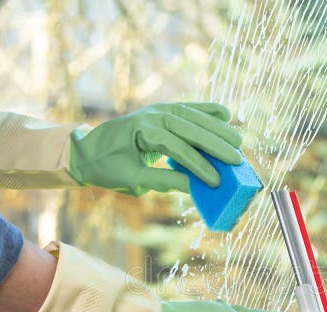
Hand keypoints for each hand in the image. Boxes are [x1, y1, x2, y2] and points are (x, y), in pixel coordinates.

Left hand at [69, 102, 242, 195]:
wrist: (87, 149)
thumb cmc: (108, 168)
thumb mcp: (132, 180)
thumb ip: (163, 182)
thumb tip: (194, 188)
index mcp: (142, 132)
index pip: (177, 148)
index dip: (198, 165)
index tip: (216, 181)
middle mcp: (152, 115)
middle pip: (190, 128)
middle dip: (216, 144)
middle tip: (237, 160)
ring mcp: (158, 109)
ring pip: (193, 116)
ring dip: (217, 128)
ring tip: (238, 142)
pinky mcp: (162, 110)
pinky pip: (189, 108)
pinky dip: (208, 110)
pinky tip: (226, 115)